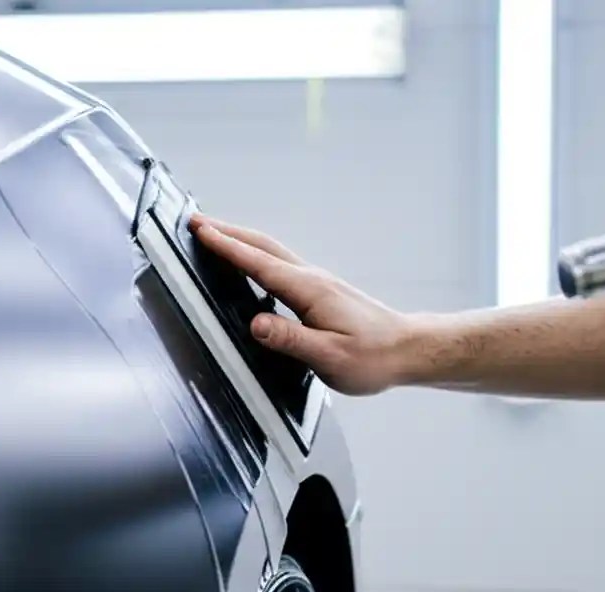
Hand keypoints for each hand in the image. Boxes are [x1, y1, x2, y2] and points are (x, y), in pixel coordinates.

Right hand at [189, 214, 442, 395]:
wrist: (407, 349)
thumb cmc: (373, 357)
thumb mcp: (329, 356)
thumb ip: (290, 339)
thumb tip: (255, 324)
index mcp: (309, 291)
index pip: (259, 263)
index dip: (227, 246)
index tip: (201, 230)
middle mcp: (312, 279)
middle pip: (262, 246)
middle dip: (227, 232)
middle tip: (196, 222)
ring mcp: (317, 282)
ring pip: (271, 252)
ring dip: (241, 240)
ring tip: (214, 234)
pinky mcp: (320, 291)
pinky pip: (280, 264)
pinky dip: (257, 255)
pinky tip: (250, 263)